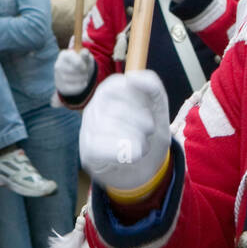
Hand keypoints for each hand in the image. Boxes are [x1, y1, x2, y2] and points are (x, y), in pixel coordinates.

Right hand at [55, 48, 95, 97]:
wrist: (76, 75)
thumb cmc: (82, 63)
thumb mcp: (85, 58)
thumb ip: (85, 55)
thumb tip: (85, 51)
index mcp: (64, 54)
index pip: (71, 58)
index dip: (80, 63)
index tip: (85, 67)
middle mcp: (58, 64)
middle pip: (72, 69)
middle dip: (83, 72)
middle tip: (86, 72)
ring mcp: (58, 75)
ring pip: (72, 79)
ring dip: (82, 79)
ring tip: (85, 77)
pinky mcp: (60, 86)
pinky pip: (71, 88)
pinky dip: (80, 86)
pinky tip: (83, 83)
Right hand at [79, 70, 170, 191]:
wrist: (143, 170)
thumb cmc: (147, 134)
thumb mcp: (158, 110)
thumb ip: (152, 88)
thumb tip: (133, 77)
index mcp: (111, 90)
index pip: (122, 85)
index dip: (141, 101)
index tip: (150, 113)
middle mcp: (94, 106)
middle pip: (121, 109)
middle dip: (144, 125)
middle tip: (147, 133)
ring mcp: (88, 128)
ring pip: (116, 129)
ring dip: (139, 141)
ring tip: (139, 144)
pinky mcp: (87, 151)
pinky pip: (109, 148)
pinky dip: (128, 154)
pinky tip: (130, 156)